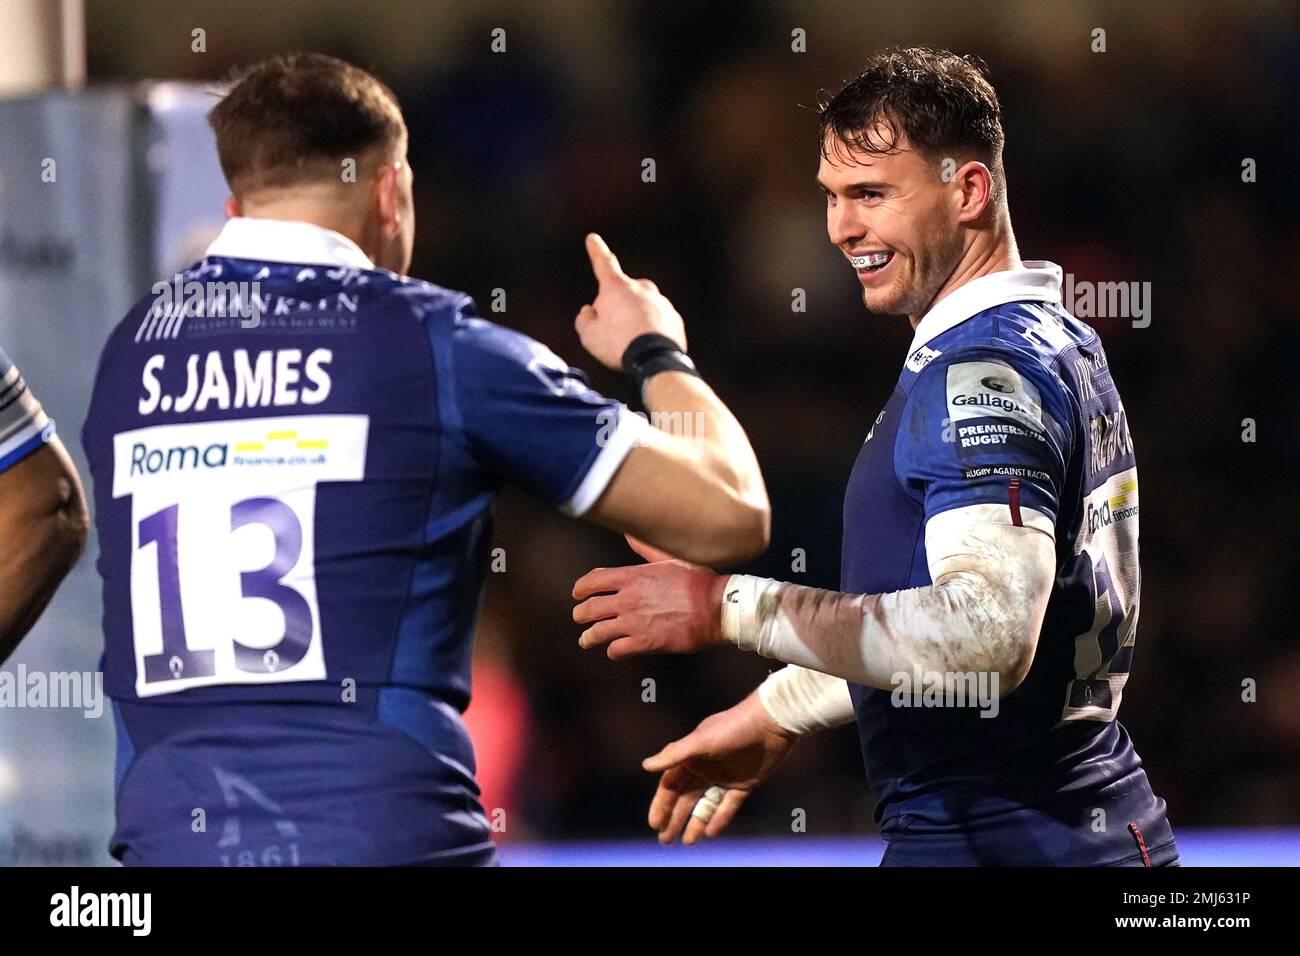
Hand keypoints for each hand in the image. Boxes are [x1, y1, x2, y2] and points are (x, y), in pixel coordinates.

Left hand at [572, 536, 725, 658]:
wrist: (716, 608)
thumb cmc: (697, 582)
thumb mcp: (670, 558)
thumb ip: (646, 548)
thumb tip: (630, 533)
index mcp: (632, 577)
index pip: (592, 581)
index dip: (581, 588)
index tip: (578, 593)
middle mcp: (627, 600)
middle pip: (589, 608)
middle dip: (581, 614)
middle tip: (580, 617)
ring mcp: (634, 623)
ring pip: (597, 632)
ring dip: (589, 637)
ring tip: (587, 639)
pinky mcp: (644, 643)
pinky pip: (616, 650)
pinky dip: (612, 651)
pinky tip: (615, 650)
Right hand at [575, 233, 686, 369]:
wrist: (655, 360)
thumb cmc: (618, 345)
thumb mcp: (589, 335)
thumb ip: (584, 320)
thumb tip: (589, 311)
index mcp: (617, 288)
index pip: (603, 264)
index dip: (597, 251)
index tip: (594, 238)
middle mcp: (641, 289)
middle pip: (625, 292)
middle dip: (618, 305)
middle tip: (613, 329)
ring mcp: (661, 302)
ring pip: (643, 307)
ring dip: (636, 320)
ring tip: (631, 343)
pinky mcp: (674, 318)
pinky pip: (658, 321)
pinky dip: (652, 330)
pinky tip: (646, 347)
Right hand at [644, 690, 797, 844]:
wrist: (770, 723)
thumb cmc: (732, 728)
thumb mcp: (700, 742)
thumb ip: (675, 755)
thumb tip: (646, 766)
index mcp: (691, 757)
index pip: (671, 785)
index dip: (661, 804)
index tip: (654, 823)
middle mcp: (705, 767)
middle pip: (685, 798)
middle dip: (674, 818)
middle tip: (665, 840)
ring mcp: (724, 777)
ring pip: (705, 804)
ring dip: (695, 823)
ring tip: (687, 842)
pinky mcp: (744, 784)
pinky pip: (728, 805)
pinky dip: (720, 818)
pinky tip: (710, 833)